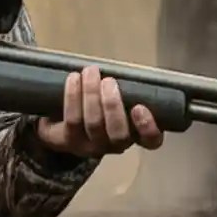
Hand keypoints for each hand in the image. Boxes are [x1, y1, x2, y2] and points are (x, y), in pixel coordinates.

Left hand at [34, 65, 164, 156]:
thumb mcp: (121, 94)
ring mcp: (92, 146)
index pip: (151, 140)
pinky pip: (72, 120)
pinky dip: (73, 96)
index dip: (147, 127)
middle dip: (112, 105)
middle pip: (118, 133)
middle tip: (108, 81)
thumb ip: (129, 88)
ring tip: (90, 72)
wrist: (66, 119)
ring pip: (94, 124)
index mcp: (136, 134)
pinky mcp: (70, 141)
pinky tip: (74, 78)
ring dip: (91, 95)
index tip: (140, 107)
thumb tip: (131, 70)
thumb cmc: (103, 100)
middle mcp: (116, 145)